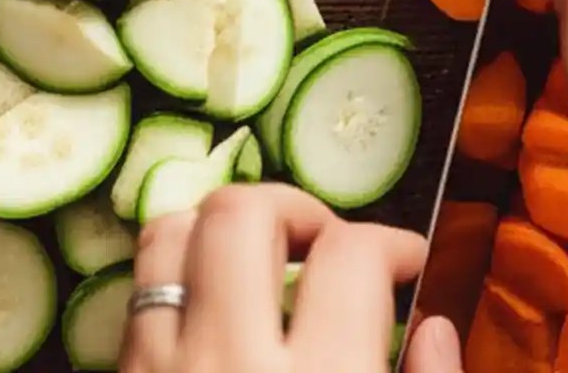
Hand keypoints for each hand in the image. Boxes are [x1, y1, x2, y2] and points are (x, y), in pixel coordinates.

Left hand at [122, 184, 461, 372]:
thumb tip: (432, 327)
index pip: (350, 255)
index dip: (392, 244)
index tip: (407, 263)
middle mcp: (230, 361)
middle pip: (243, 214)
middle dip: (297, 211)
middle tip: (330, 249)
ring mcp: (161, 372)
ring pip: (169, 237)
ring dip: (223, 233)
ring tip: (265, 265)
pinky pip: (135, 299)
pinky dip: (179, 282)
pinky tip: (217, 315)